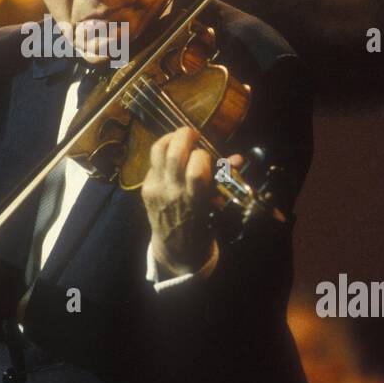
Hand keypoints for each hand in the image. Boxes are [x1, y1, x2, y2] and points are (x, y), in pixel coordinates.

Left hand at [141, 127, 241, 275]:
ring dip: (171, 138)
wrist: (176, 248)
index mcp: (194, 199)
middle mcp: (173, 192)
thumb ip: (224, 180)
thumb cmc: (202, 226)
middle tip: (193, 134)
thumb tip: (238, 158)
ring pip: (158, 150)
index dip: (203, 155)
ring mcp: (156, 189)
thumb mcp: (217, 207)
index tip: (207, 156)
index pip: (197, 167)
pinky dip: (163, 153)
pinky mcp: (145, 188)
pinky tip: (172, 155)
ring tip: (180, 138)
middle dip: (185, 135)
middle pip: (174, 152)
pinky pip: (153, 161)